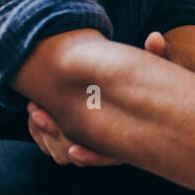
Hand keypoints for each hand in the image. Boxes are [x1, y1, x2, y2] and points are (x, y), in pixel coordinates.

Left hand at [25, 30, 180, 166]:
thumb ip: (158, 55)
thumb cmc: (154, 82)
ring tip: (34, 110)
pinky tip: (35, 109)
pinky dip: (41, 132)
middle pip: (78, 153)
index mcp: (131, 137)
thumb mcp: (161, 69)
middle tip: (38, 113)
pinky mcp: (77, 134)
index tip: (75, 150)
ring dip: (43, 135)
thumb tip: (155, 37)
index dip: (93, 157)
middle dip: (56, 138)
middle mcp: (110, 143)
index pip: (111, 157)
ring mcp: (91, 140)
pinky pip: (53, 143)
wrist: (147, 93)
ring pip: (60, 151)